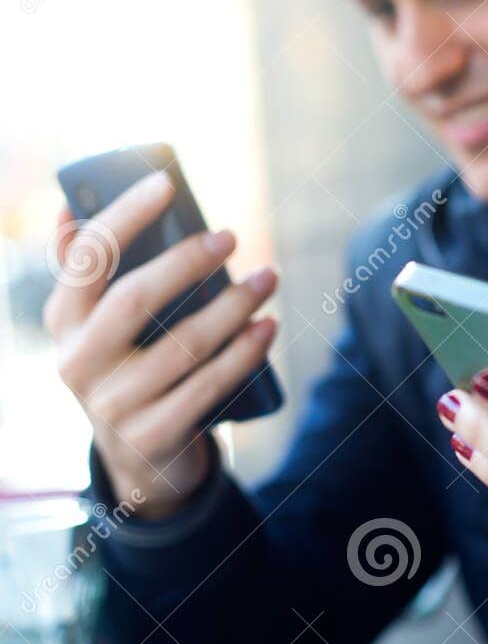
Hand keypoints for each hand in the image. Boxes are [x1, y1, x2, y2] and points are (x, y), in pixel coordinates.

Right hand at [44, 170, 278, 518]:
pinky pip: (207, 386)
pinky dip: (244, 353)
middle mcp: (77, 363)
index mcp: (63, 321)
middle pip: (133, 299)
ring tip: (268, 279)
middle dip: (186, 261)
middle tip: (231, 237)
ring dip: (233, 306)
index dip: (122, 217)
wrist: (141, 461)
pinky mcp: (151, 437)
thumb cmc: (133, 368)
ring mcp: (111, 405)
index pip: (85, 259)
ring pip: (183, 344)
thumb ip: (93, 274)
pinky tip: (268, 327)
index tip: (165, 183)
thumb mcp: (105, 327)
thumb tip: (68, 211)